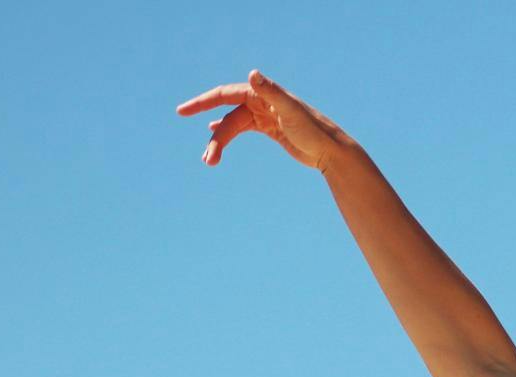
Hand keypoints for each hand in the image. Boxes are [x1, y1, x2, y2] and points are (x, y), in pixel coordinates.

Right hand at [176, 69, 349, 170]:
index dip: (203, 102)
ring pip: (234, 126)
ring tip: (210, 162)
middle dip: (216, 138)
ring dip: (220, 143)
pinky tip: (216, 138)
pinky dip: (228, 132)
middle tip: (207, 160)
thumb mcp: (291, 111)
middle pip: (228, 116)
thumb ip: (272, 92)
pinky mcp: (271, 129)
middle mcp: (262, 101)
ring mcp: (265, 115)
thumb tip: (253, 74)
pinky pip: (243, 128)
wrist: (333, 151)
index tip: (182, 111)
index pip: (226, 94)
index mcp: (263, 94)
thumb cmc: (315, 130)